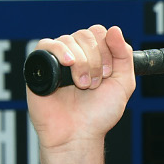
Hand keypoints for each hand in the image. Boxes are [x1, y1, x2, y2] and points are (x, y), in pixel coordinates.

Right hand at [24, 25, 135, 151]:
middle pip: (86, 35)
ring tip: (82, 85)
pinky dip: (59, 51)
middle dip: (95, 60)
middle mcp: (75, 54)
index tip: (108, 74)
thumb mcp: (123, 83)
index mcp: (94, 55)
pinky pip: (46, 45)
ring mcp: (57, 59)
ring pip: (69, 39)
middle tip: (94, 84)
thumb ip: (124, 56)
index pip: (99, 33)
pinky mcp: (39, 67)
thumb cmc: (99, 113)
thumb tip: (114, 29)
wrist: (78, 134)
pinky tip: (68, 64)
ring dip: (81, 62)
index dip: (107, 50)